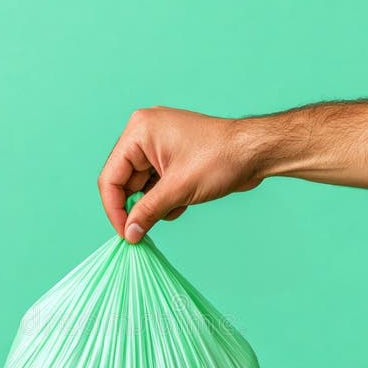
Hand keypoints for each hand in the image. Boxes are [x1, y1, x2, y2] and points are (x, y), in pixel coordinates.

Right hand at [98, 107, 264, 242]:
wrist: (256, 152)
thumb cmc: (221, 159)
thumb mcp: (179, 190)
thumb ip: (148, 212)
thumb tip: (129, 234)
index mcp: (139, 132)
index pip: (111, 177)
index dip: (114, 210)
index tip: (125, 234)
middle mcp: (144, 135)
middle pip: (124, 183)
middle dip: (139, 207)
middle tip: (145, 231)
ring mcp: (159, 146)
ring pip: (141, 187)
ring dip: (156, 205)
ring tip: (178, 206)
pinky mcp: (172, 157)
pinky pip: (156, 185)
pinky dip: (166, 199)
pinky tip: (185, 202)